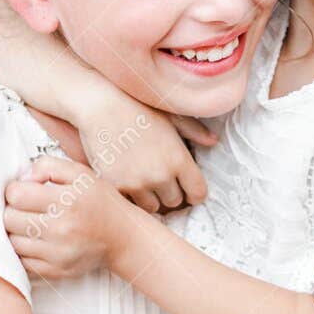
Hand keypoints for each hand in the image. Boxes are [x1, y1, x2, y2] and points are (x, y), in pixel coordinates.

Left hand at [3, 155, 133, 279]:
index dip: (15, 190)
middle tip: (27, 208)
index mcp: (66, 201)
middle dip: (14, 210)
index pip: (16, 195)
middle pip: (10, 219)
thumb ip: (48, 166)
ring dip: (17, 231)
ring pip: (13, 242)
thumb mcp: (80, 173)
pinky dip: (24, 251)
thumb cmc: (100, 202)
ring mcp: (58, 254)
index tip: (25, 191)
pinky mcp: (56, 271)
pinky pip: (23, 262)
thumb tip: (23, 178)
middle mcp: (61, 229)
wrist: (123, 238)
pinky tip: (36, 241)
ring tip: (32, 224)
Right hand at [78, 86, 214, 213]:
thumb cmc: (137, 106)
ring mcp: (137, 183)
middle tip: (160, 181)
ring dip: (149, 198)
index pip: (198, 193)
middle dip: (170, 193)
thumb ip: (194, 131)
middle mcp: (161, 175)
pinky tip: (126, 180)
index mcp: (179, 159)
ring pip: (152, 207)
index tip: (187, 190)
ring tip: (142, 181)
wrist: (100, 106)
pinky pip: (129, 204)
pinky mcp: (116, 187)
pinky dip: (129, 196)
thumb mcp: (171, 116)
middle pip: (174, 202)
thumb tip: (213, 140)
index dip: (194, 193)